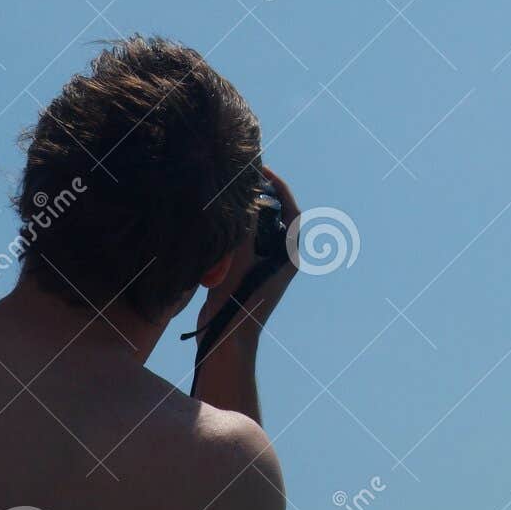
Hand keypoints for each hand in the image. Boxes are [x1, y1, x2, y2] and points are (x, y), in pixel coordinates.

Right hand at [198, 168, 299, 344]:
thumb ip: (245, 227)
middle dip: (260, 196)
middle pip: (276, 217)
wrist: (228, 339)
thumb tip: (248, 195)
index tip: (262, 170)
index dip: (280, 187)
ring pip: (258, 230)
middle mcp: (281, 259)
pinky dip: (234, 231)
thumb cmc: (240, 301)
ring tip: (228, 197)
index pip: (293, 211)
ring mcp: (265, 267)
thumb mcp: (241, 259)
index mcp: (289, 256)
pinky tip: (217, 224)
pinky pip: (244, 243)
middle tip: (241, 180)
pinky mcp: (248, 273)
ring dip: (245, 214)